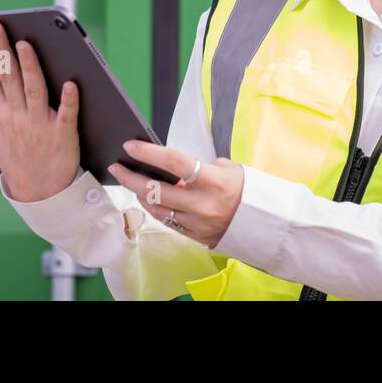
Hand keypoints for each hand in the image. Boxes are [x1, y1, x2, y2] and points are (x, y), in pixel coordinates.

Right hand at [0, 19, 80, 202]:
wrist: (41, 193)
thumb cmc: (15, 158)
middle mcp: (17, 115)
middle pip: (7, 76)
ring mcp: (40, 125)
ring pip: (34, 90)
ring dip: (29, 68)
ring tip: (23, 45)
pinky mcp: (63, 134)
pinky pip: (66, 114)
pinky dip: (68, 100)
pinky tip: (70, 83)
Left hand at [108, 140, 243, 248]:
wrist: (265, 223)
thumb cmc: (246, 189)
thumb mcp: (228, 169)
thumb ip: (199, 166)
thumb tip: (171, 165)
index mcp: (213, 181)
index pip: (173, 162)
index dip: (148, 153)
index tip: (129, 146)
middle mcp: (202, 204)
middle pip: (155, 190)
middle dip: (131, 177)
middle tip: (116, 167)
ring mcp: (196, 223)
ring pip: (155, 208)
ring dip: (139, 194)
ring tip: (130, 181)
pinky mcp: (194, 236)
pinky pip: (166, 221)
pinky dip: (154, 208)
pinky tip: (147, 197)